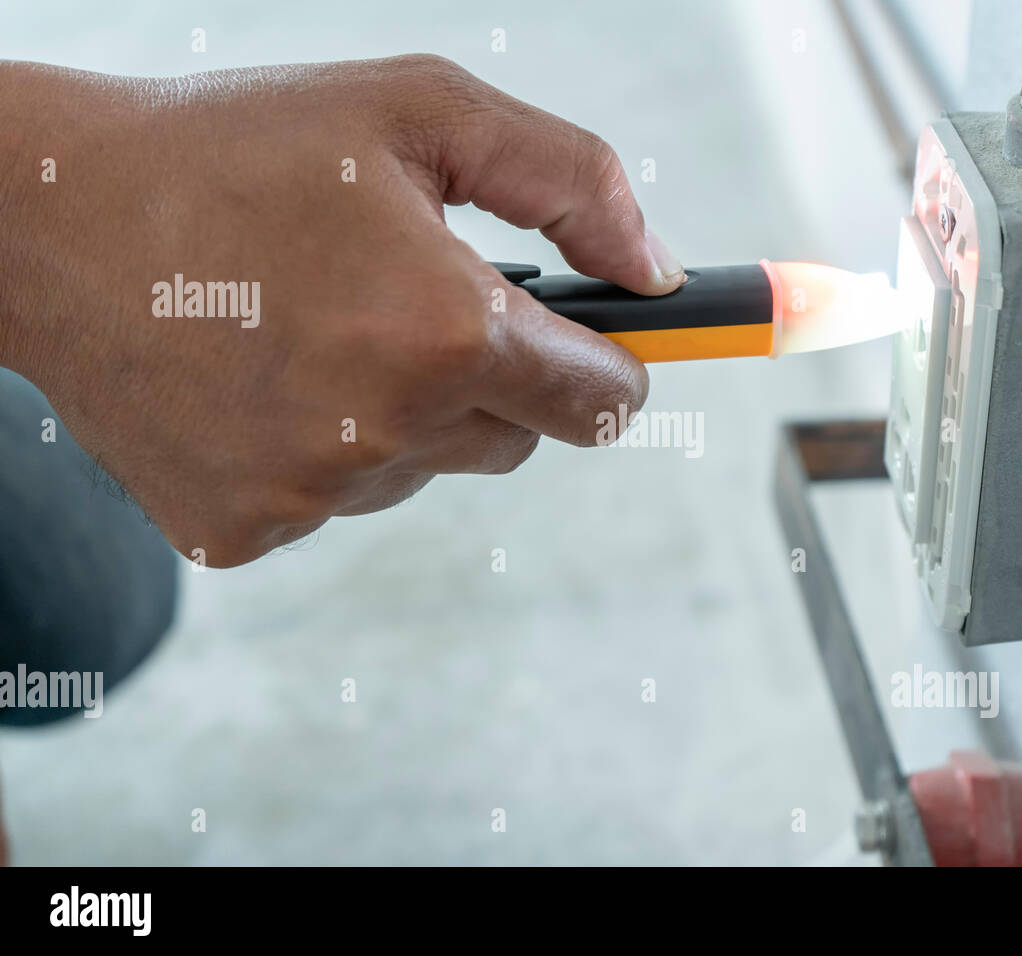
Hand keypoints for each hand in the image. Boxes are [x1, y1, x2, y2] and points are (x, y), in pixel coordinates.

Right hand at [0, 55, 684, 566]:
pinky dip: (327, 446)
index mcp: (448, 335)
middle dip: (498, 377)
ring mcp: (309, 496)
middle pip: (518, 440)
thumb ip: (570, 182)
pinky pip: (339, 498)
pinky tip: (264, 377)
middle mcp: (386, 434)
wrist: (48, 219)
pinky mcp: (242, 532)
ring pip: (425, 468)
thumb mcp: (420, 113)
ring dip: (406, 409)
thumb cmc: (238, 149)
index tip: (602, 351)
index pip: (602, 404)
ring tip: (319, 325)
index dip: (612, 371)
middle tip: (423, 304)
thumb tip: (655, 275)